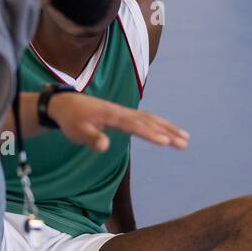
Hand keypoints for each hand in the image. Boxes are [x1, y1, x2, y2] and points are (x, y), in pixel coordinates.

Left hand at [47, 92, 188, 151]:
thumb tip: (105, 146)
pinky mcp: (125, 114)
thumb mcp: (76, 132)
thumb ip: (91, 138)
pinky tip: (169, 130)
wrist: (66, 104)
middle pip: (150, 121)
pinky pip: (147, 118)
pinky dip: (161, 124)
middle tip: (185, 143)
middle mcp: (123, 112)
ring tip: (185, 138)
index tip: (166, 142)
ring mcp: (126, 112)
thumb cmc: (71, 120)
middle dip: (168, 132)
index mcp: (112, 115)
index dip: (151, 134)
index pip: (135, 126)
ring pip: (152, 119)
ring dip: (169, 128)